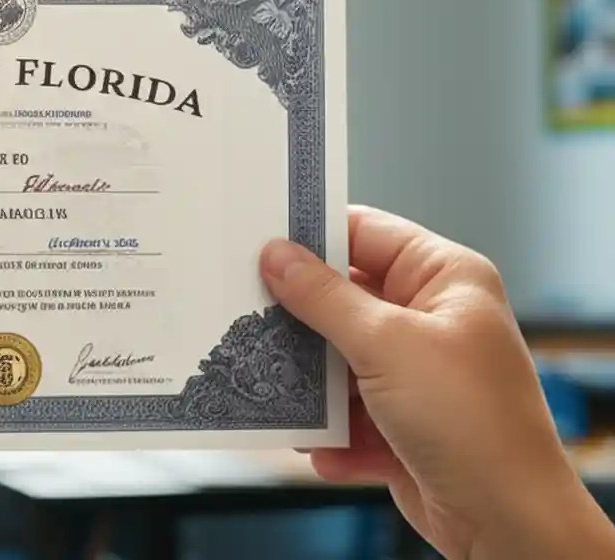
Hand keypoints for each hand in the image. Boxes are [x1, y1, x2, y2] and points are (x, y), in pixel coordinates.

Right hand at [261, 206, 614, 559]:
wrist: (507, 522)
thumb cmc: (472, 422)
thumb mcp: (386, 345)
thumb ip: (323, 298)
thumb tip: (277, 256)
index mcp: (444, 279)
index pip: (365, 234)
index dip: (312, 236)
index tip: (257, 242)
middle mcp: (431, 319)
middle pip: (342, 298)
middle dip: (299, 317)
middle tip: (248, 316)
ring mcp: (414, 373)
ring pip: (336, 359)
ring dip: (309, 383)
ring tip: (276, 391)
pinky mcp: (399, 422)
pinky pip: (344, 413)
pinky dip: (330, 432)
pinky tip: (324, 449)